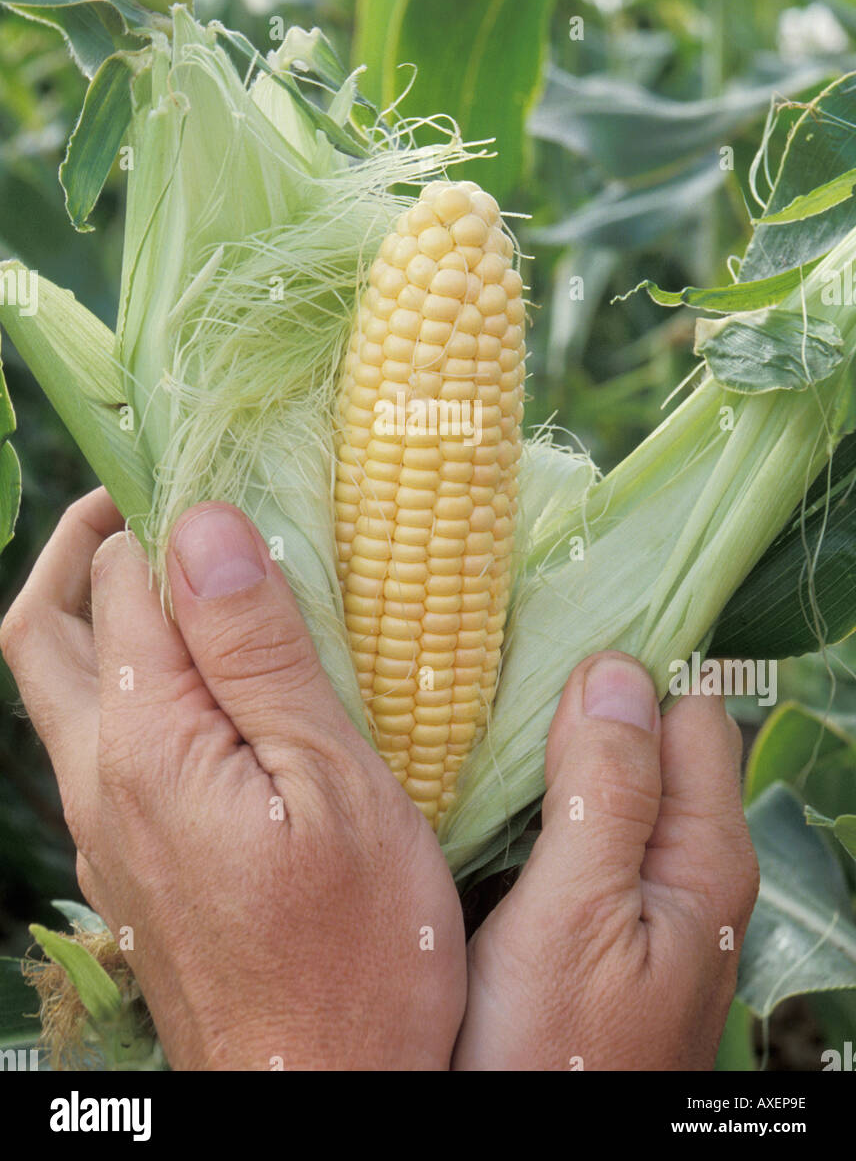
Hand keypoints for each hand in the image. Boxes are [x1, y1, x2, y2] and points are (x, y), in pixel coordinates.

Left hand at [1, 489, 465, 1070]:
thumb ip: (259, 655)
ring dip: (102, 612)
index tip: (228, 475)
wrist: (320, 1093)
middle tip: (157, 501)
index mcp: (149, 746)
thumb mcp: (335, 786)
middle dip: (84, 547)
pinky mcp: (132, 861)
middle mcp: (101, 781)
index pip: (121, 582)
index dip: (166, 513)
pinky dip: (128, 677)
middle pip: (43, 632)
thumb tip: (199, 525)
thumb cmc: (358, 952)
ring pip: (62, 688)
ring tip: (185, 575)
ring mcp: (107, 828)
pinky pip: (98, 740)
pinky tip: (207, 684)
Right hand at [453, 651, 758, 1070]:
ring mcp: (647, 904)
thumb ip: (606, 790)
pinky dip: (546, 807)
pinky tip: (491, 806)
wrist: (522, 1147)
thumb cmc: (548, 1058)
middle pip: (655, 745)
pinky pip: (587, 834)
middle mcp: (690, 874)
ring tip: (486, 741)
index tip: (541, 657)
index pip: (690, 711)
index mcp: (703, 859)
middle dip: (588, 710)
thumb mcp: (576, 916)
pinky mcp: (605, 930)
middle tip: (500, 697)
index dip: (624, 676)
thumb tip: (617, 668)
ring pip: (615, 787)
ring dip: (560, 759)